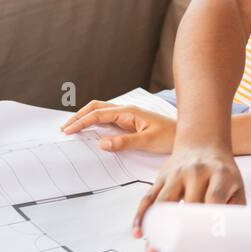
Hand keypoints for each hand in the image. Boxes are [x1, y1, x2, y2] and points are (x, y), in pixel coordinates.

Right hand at [60, 101, 174, 152]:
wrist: (186, 135)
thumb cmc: (170, 137)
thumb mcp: (148, 142)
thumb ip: (125, 142)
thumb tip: (102, 143)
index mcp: (129, 112)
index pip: (99, 114)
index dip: (82, 122)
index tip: (69, 131)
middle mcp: (126, 111)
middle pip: (96, 108)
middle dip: (79, 116)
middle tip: (64, 128)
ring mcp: (127, 116)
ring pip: (101, 112)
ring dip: (85, 118)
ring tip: (72, 128)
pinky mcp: (130, 123)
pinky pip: (108, 120)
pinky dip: (95, 123)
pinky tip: (90, 130)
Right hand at [132, 144, 245, 242]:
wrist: (203, 142)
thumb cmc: (222, 170)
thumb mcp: (237, 185)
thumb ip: (235, 211)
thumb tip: (230, 239)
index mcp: (219, 175)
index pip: (212, 200)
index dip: (208, 223)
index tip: (205, 244)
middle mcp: (196, 172)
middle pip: (187, 204)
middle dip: (182, 231)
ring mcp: (176, 174)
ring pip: (163, 203)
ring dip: (157, 227)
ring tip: (153, 249)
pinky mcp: (161, 177)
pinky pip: (148, 198)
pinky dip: (142, 216)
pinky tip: (139, 232)